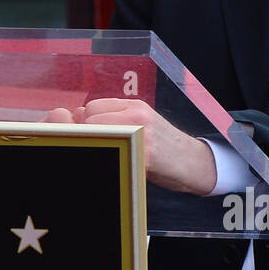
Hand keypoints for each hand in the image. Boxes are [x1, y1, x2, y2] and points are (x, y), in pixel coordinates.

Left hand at [44, 98, 216, 194]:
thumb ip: (113, 116)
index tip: (92, 135)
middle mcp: (137, 116)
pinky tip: (118, 162)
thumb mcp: (140, 122)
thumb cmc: (161, 145)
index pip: (92, 107)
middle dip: (87, 134)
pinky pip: (113, 152)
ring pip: (97, 133)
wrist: (191, 162)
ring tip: (108, 153)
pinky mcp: (144, 155)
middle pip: (90, 119)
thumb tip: (78, 114)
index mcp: (135, 106)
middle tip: (98, 146)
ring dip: (97, 144)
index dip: (86, 122)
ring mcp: (140, 134)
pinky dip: (110, 157)